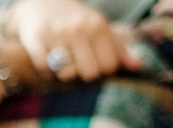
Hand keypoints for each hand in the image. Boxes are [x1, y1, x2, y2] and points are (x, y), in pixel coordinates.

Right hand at [5, 0, 141, 81]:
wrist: (41, 4)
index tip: (95, 65)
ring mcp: (56, 34)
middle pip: (90, 72)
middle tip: (77, 68)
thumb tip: (137, 67)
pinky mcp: (35, 39)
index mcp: (98, 26)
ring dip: (63, 74)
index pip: (109, 65)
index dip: (103, 71)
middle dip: (83, 75)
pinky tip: (47, 66)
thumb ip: (117, 49)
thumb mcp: (99, 28)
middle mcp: (79, 29)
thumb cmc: (75, 21)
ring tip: (62, 66)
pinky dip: (46, 72)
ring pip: (66, 73)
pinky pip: (44, 69)